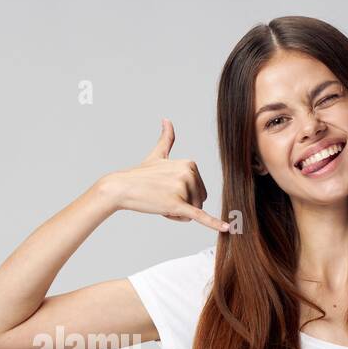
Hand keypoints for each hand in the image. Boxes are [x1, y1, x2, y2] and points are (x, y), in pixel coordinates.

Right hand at [100, 118, 229, 232]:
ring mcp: (184, 188)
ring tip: (160, 203)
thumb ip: (166, 138)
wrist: (121, 187)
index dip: (183, 195)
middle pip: (199, 201)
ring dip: (177, 214)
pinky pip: (199, 216)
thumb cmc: (139, 175)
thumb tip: (166, 120)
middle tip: (161, 198)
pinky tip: (226, 228)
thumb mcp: (157, 155)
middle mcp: (190, 173)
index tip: (165, 190)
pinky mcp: (178, 204)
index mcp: (190, 164)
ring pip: (192, 212)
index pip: (199, 190)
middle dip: (182, 206)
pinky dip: (213, 223)